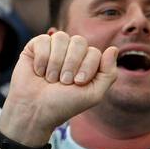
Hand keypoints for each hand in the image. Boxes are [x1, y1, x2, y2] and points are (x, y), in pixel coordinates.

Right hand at [0, 33, 118, 144]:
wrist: (35, 110)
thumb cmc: (65, 104)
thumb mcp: (94, 94)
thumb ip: (109, 73)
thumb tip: (114, 48)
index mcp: (88, 62)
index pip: (94, 52)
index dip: (87, 68)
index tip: (77, 83)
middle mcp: (72, 52)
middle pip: (79, 41)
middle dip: (71, 64)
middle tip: (63, 81)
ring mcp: (54, 48)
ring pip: (62, 38)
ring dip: (56, 62)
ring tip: (50, 78)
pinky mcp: (36, 47)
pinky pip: (44, 40)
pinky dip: (42, 59)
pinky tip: (39, 72)